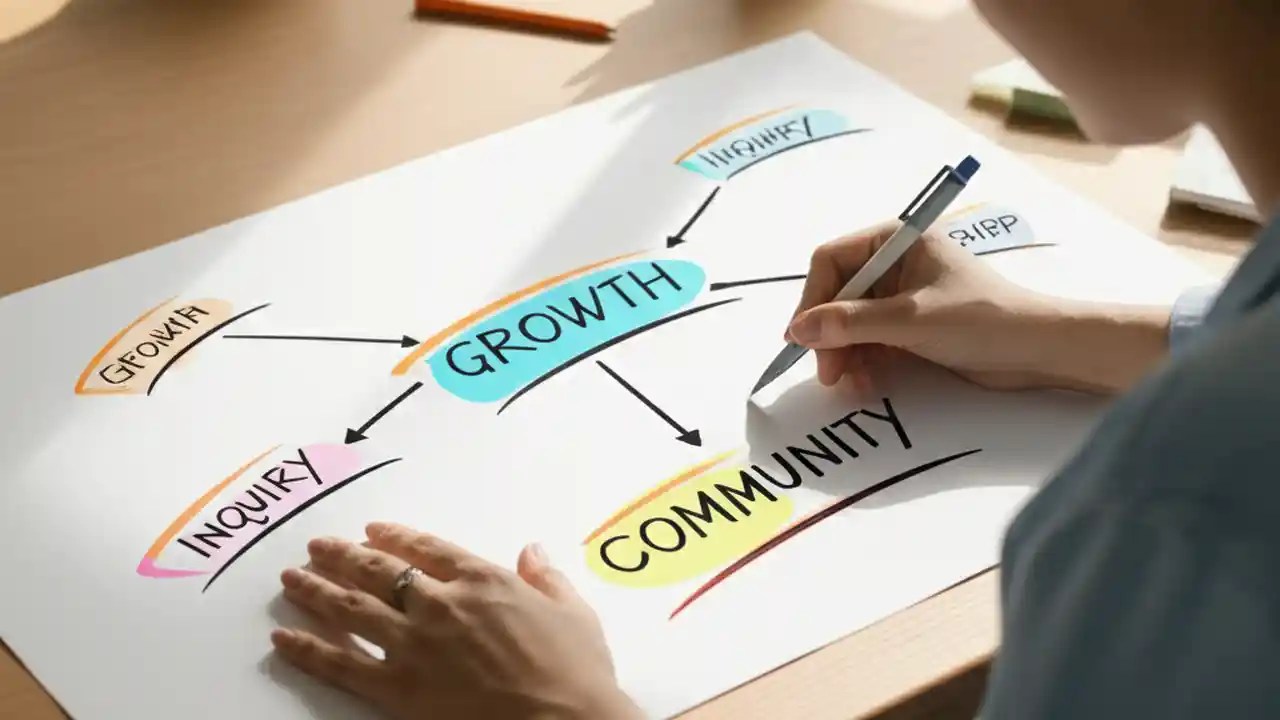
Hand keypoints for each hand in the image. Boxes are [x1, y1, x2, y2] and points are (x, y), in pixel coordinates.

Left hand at [270, 523, 641, 719]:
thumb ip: (547, 579)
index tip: (372, 531)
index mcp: (483, 580)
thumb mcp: (573, 613)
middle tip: (317, 546)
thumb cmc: (576, 671)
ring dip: (316, 590)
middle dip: (343, 556)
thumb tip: (533, 551)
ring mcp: (415, 645)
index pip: (426, 548)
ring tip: (291, 578)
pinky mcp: (398, 689)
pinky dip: (309, 650)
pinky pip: (342, 665)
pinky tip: (284, 639)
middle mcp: (440, 603)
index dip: (394, 537)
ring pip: (351, 609)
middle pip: (379, 571)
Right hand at [786, 220, 1171, 393]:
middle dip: (831, 335)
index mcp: (896, 240)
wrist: (1037, 350)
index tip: (803, 339)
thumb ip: (850, 323)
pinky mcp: (912, 324)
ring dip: (846, 354)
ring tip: (852, 385)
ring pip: (852, 322)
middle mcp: (895, 262)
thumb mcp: (908, 320)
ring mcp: (903, 294)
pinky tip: (868, 382)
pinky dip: (865, 361)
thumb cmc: (979, 320)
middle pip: (839, 295)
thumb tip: (798, 330)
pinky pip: (872, 339)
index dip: (813, 300)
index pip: (832, 261)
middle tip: (829, 373)